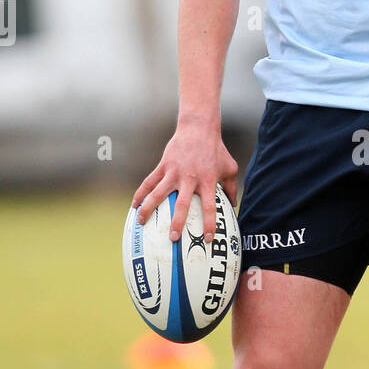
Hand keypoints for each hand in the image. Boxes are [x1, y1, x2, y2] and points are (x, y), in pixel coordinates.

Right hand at [131, 117, 238, 242]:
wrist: (198, 129)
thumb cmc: (216, 150)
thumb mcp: (230, 168)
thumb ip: (232, 188)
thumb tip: (234, 206)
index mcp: (208, 181)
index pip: (209, 207)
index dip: (209, 224)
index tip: (208, 239)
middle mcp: (190, 178)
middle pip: (182, 204)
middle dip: (177, 223)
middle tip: (173, 239)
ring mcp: (174, 172)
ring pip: (159, 193)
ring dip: (149, 208)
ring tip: (141, 223)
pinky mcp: (163, 166)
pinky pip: (149, 181)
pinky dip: (141, 193)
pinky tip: (134, 205)